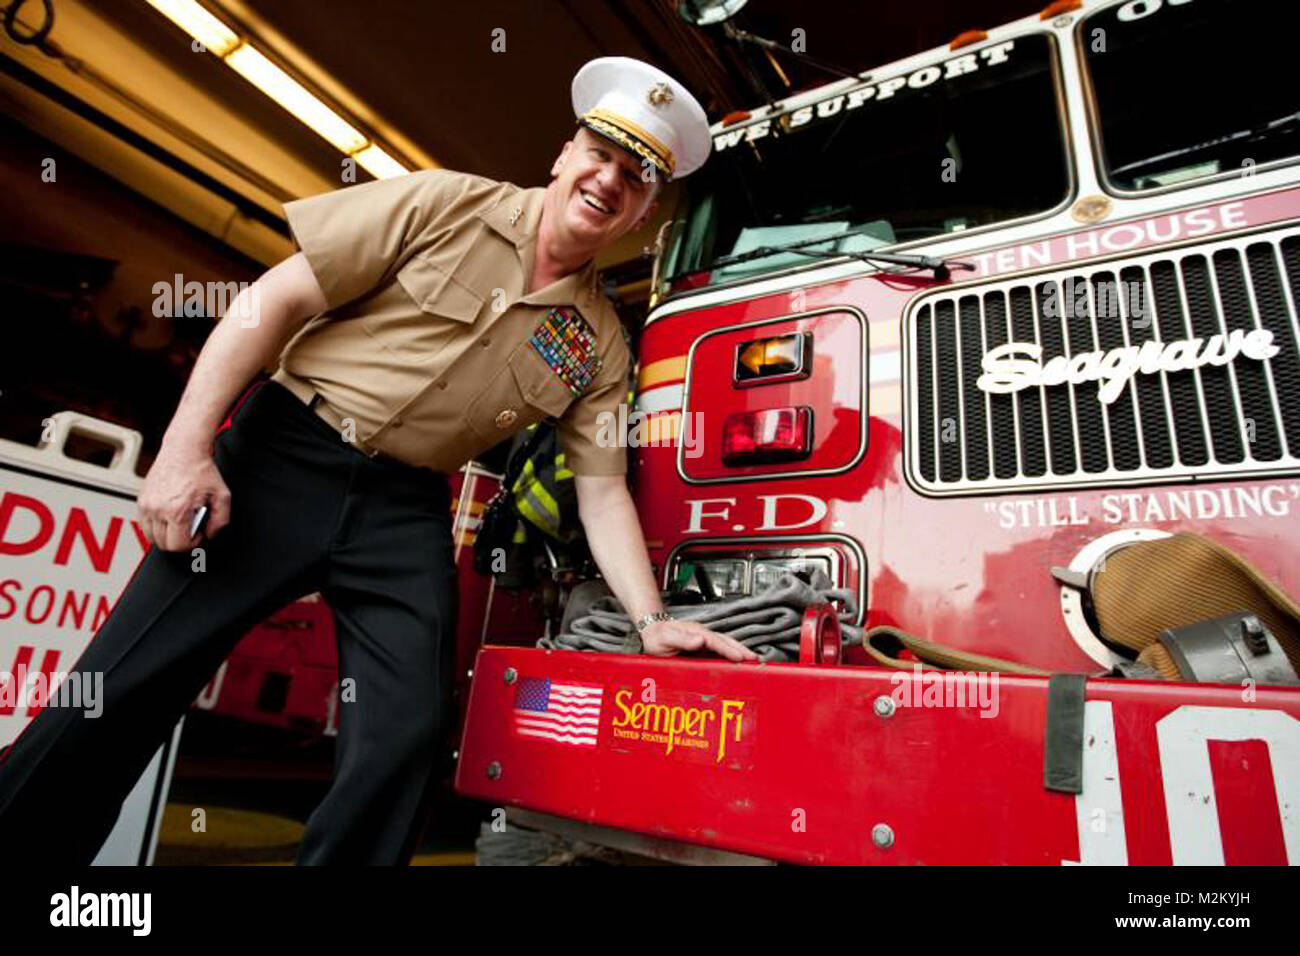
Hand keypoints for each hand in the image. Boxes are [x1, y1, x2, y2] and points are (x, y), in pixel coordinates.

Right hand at [137, 446, 230, 551]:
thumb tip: (210, 535)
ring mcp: (147, 505)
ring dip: (166, 535)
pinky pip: (145, 524)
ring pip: (151, 536)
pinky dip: (156, 526)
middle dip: (179, 541)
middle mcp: (158, 509)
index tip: (198, 535)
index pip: (177, 545)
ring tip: (180, 523)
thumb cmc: (201, 470)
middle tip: (191, 529)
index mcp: (177, 510)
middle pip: (163, 544)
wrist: (184, 450)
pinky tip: (169, 517)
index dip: (191, 544)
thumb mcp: (222, 496)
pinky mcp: (141, 500)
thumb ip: (220, 520)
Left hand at [639, 618, 758, 661]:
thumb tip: (701, 640)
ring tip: (752, 660)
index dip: (728, 649)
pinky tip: (737, 661)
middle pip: (725, 641)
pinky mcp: (703, 646)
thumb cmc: (657, 636)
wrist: (651, 632)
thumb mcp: (666, 638)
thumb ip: (682, 639)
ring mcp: (703, 640)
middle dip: (741, 649)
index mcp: (695, 632)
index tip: (740, 656)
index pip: (715, 641)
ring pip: (725, 644)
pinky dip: (731, 654)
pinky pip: (719, 650)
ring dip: (739, 651)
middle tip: (754, 659)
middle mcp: (702, 634)